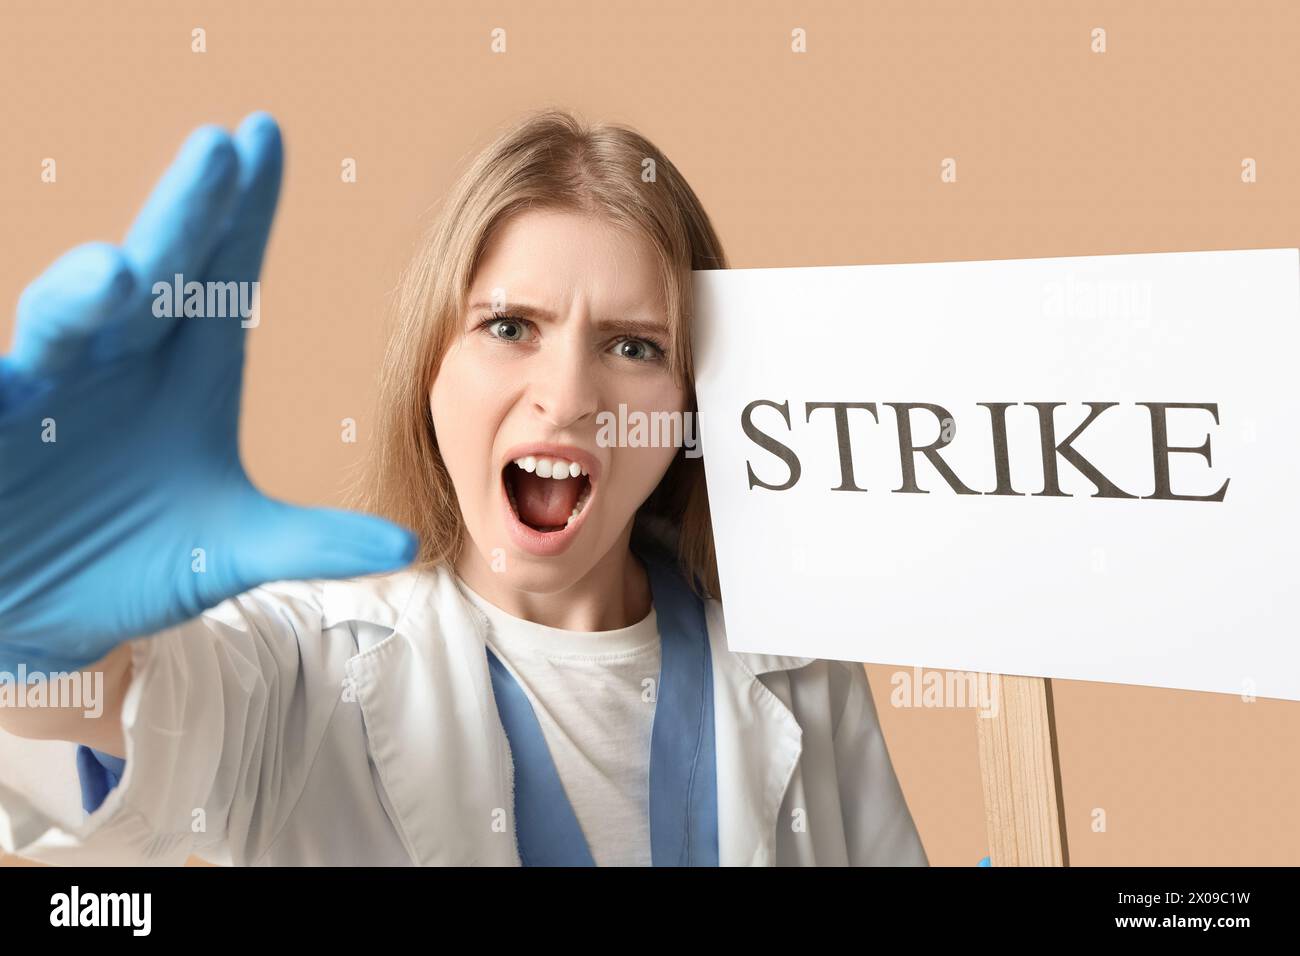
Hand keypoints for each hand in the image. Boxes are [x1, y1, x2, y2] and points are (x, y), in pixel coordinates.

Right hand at [0, 113, 417, 673]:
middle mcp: (115, 358)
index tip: (263, 134)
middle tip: (217, 152)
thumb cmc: (140, 560)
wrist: (45, 613)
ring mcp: (38, 385)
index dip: (241, 209)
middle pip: (154, 272)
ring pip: (59, 317)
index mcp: (184, 369)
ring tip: (119, 276)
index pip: (220, 275)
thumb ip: (314, 543)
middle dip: (183, 214)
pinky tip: (3, 372)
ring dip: (82, 292)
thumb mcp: (233, 550)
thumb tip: (410, 542)